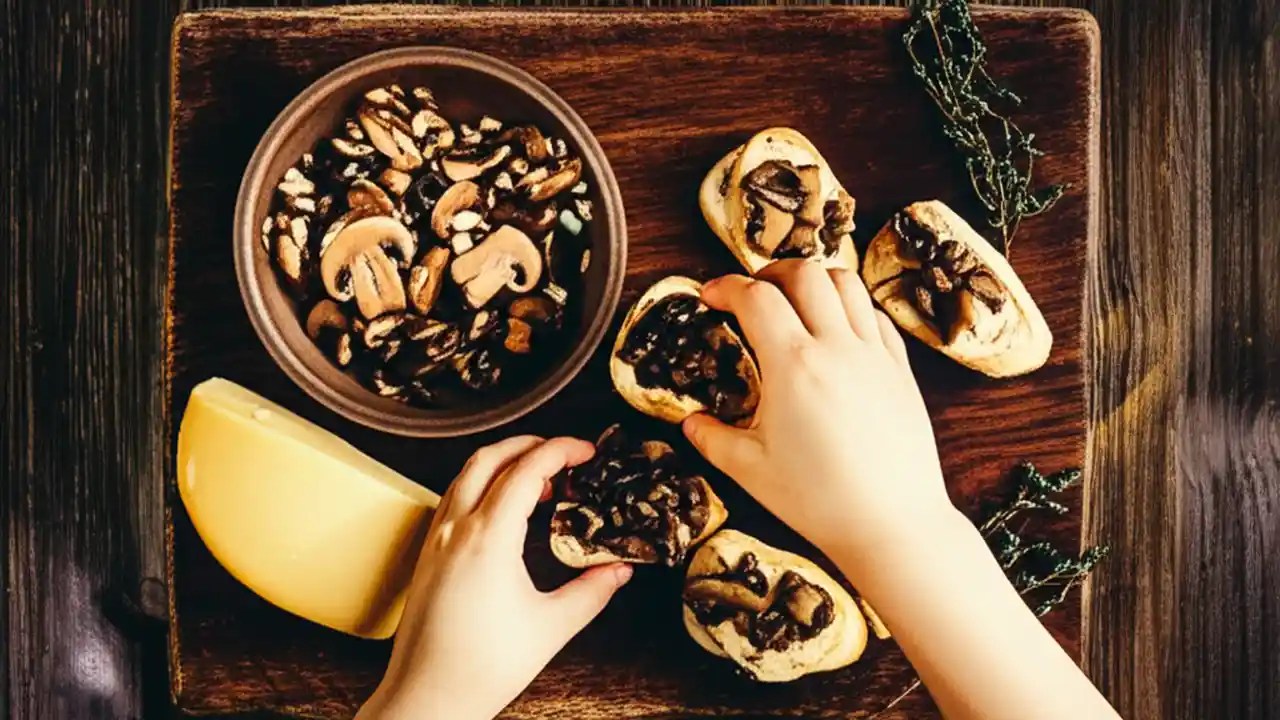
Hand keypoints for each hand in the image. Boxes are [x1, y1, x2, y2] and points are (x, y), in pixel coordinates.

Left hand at [357, 436, 633, 719]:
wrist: (427, 699)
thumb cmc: (480, 668)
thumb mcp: (551, 627)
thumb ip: (592, 592)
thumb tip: (620, 570)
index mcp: (488, 538)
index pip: (527, 469)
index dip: (561, 450)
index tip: (586, 451)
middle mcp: (456, 529)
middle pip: (490, 456)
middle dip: (529, 443)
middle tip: (563, 453)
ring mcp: (436, 540)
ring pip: (466, 474)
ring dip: (503, 462)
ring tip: (537, 479)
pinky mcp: (427, 555)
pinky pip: (453, 499)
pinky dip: (482, 486)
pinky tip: (503, 510)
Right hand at [682, 260, 954, 560]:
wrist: (893, 524)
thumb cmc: (819, 500)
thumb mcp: (749, 471)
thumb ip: (712, 438)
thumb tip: (689, 422)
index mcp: (793, 365)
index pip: (755, 297)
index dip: (726, 287)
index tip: (710, 295)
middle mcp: (836, 348)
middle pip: (805, 273)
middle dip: (770, 272)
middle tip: (752, 291)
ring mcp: (874, 355)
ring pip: (847, 284)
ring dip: (815, 280)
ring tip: (796, 299)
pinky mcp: (900, 370)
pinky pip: (876, 316)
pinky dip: (852, 307)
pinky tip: (837, 328)